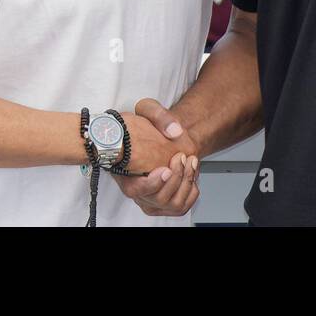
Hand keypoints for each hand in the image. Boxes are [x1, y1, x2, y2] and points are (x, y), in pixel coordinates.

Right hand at [115, 98, 201, 216]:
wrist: (157, 135)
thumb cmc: (146, 125)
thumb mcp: (148, 109)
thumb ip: (159, 115)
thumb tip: (175, 132)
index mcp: (124, 170)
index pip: (133, 189)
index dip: (150, 184)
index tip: (164, 170)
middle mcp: (137, 188)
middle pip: (157, 198)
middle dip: (175, 179)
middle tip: (180, 158)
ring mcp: (151, 197)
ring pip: (171, 203)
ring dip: (185, 183)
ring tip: (190, 161)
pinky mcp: (166, 200)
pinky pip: (181, 206)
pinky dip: (191, 191)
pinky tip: (191, 172)